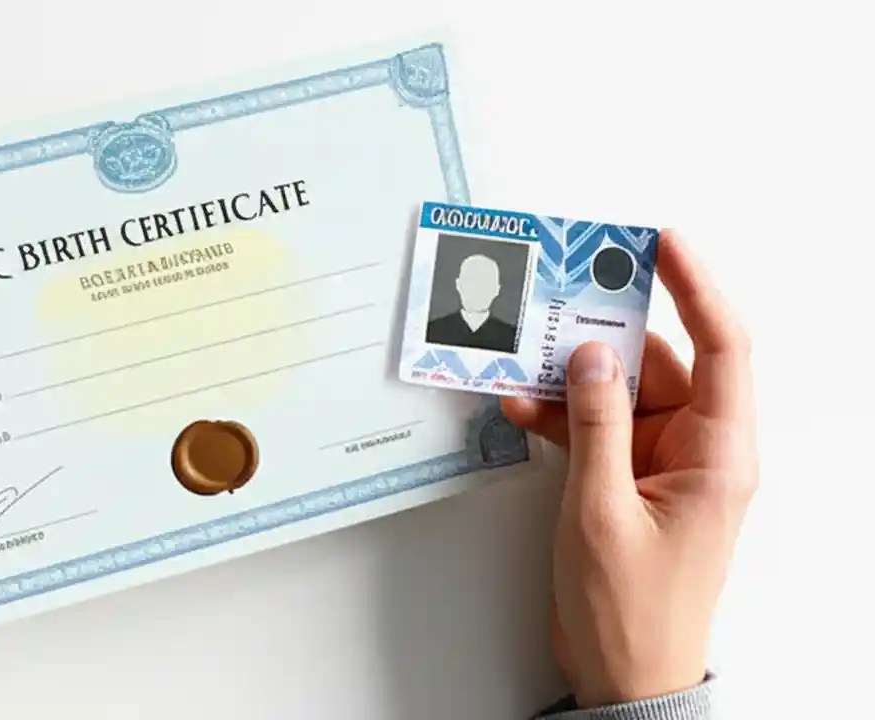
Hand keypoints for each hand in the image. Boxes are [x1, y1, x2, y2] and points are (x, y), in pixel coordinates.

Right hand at [502, 231, 757, 707]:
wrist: (624, 676)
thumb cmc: (630, 611)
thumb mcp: (602, 510)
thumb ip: (596, 425)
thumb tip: (593, 355)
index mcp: (718, 454)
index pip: (725, 347)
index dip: (697, 287)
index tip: (663, 243)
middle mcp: (697, 449)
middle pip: (661, 362)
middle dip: (610, 328)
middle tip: (565, 289)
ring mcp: (660, 463)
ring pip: (620, 391)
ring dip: (572, 375)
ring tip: (523, 351)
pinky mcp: (627, 480)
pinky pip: (597, 427)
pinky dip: (560, 415)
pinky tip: (520, 405)